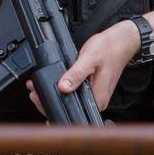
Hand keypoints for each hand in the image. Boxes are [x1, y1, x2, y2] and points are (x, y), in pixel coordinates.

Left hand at [25, 21, 139, 116]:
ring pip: (69, 100)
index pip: (72, 112)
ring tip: (36, 87)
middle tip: (33, 92)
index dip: (51, 108)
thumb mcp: (89, 59)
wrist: (120, 42)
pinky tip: (50, 83)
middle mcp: (96, 101)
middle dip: (47, 102)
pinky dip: (59, 89)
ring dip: (51, 94)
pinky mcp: (90, 89)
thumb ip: (76, 74)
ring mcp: (93, 95)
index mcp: (97, 98)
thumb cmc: (108, 49)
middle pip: (68, 108)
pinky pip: (72, 93)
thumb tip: (63, 87)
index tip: (38, 99)